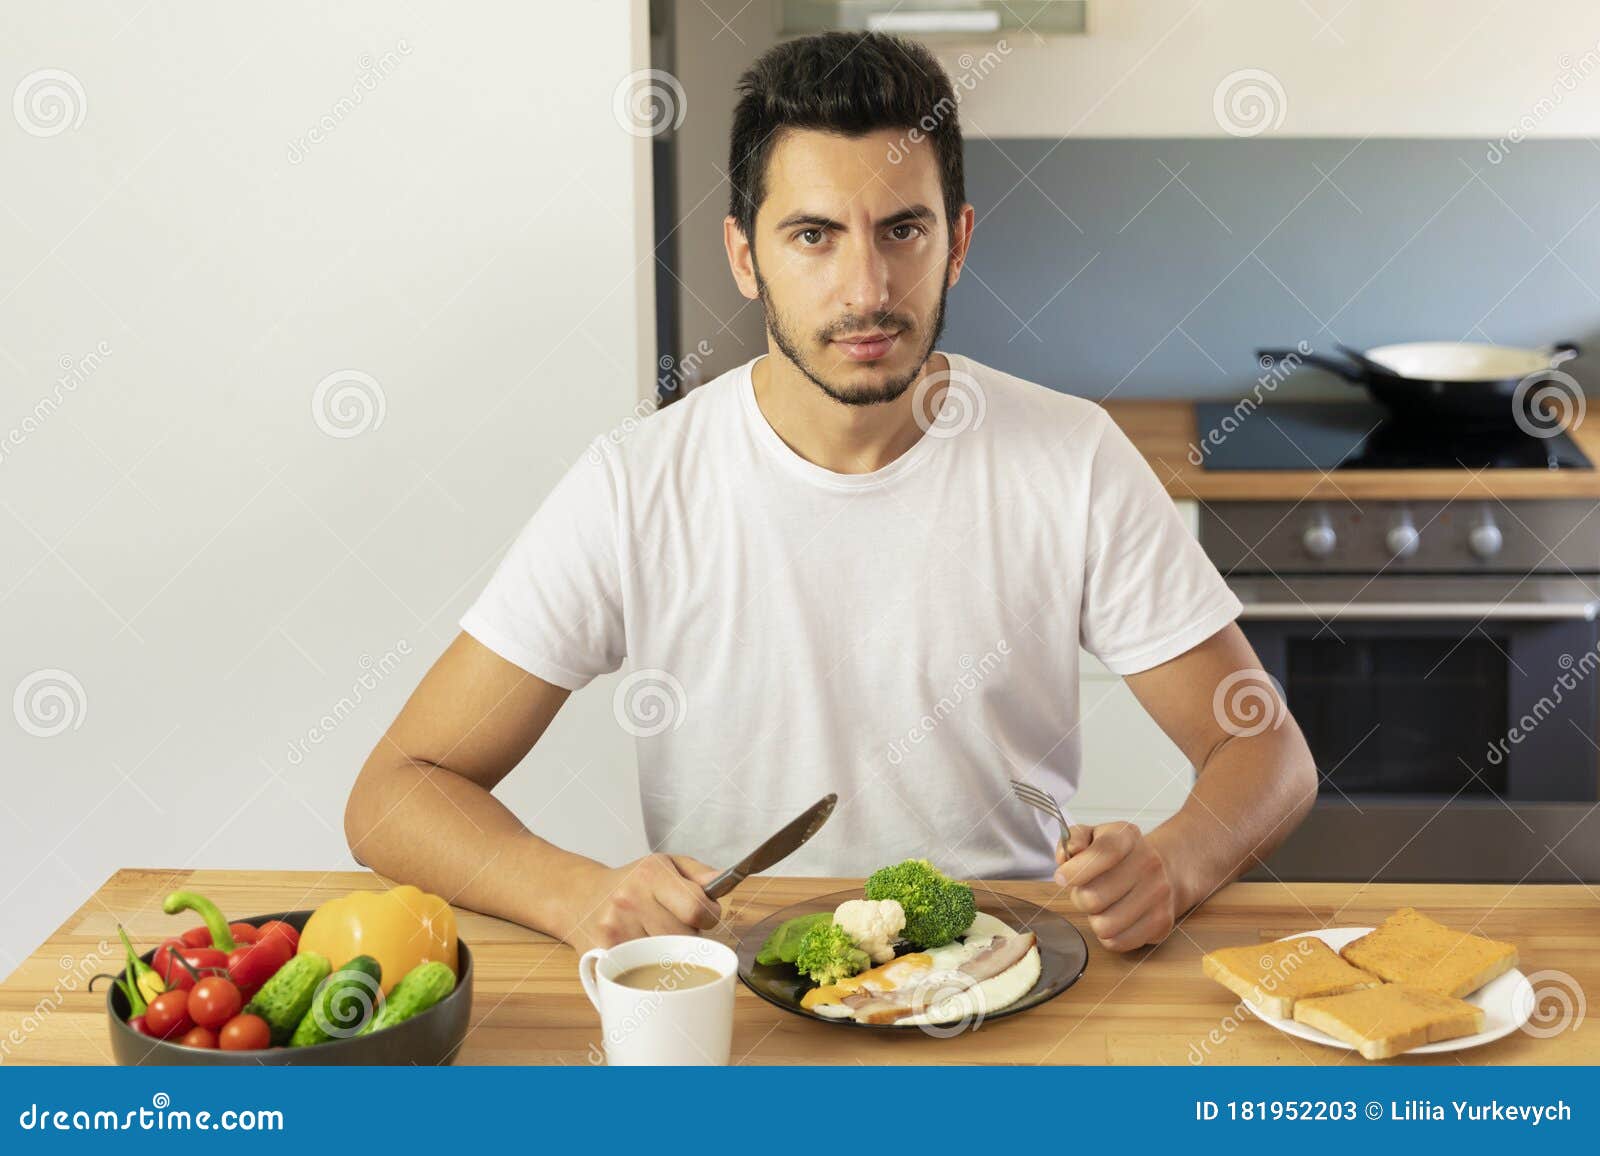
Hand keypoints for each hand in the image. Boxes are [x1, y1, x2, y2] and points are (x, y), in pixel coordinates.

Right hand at [562, 853, 722, 954]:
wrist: (579, 896)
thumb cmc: (631, 882)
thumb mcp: (667, 865)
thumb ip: (700, 873)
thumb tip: (722, 882)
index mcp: (650, 874)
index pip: (697, 908)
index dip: (709, 917)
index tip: (702, 915)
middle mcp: (630, 900)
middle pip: (684, 938)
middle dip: (688, 937)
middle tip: (673, 926)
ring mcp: (614, 930)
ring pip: (667, 959)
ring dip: (670, 954)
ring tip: (655, 937)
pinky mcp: (602, 955)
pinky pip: (644, 972)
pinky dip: (648, 967)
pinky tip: (640, 952)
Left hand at [1053, 821, 1177, 952]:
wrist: (1161, 872)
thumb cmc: (1117, 857)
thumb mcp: (1093, 836)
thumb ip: (1073, 840)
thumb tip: (1066, 858)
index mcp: (1128, 837)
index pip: (1104, 853)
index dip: (1077, 869)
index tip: (1061, 878)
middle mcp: (1149, 863)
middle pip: (1094, 898)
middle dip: (1080, 898)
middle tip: (1086, 891)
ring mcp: (1159, 895)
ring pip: (1104, 925)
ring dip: (1094, 919)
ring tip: (1102, 906)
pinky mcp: (1161, 923)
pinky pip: (1117, 942)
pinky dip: (1108, 936)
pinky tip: (1114, 919)